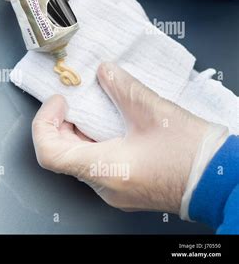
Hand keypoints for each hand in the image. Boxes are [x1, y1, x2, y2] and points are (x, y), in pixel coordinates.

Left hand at [32, 62, 226, 213]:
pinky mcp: (123, 188)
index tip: (58, 102)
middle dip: (59, 124)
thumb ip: (121, 86)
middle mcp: (104, 186)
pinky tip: (106, 124)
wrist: (220, 181)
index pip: (49, 153)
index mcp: (104, 169)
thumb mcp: (152, 111)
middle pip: (61, 155)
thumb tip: (104, 72)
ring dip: (76, 132)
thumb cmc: (193, 155)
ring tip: (89, 109)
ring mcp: (113, 191)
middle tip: (71, 101)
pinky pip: (95, 165)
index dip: (44, 123)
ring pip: (77, 160)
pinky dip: (92, 142)